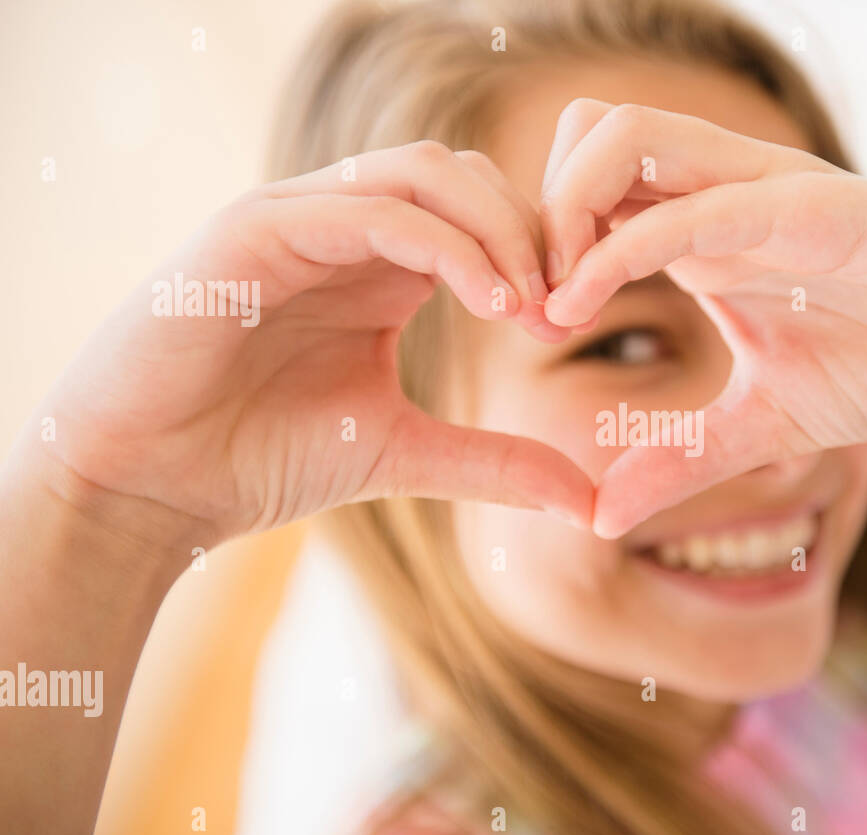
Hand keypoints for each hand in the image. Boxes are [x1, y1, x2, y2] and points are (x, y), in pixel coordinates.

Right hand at [32, 141, 592, 548]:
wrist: (151, 487)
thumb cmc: (261, 460)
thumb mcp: (402, 453)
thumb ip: (492, 463)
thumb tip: (586, 501)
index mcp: (381, 265)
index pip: (482, 212)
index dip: (541, 253)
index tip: (575, 324)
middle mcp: (344, 229)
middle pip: (466, 175)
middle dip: (532, 232)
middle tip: (566, 310)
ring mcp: (297, 219)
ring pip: (424, 173)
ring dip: (496, 229)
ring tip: (532, 306)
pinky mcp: (254, 230)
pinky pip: (367, 208)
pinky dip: (442, 243)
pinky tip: (487, 299)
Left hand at [537, 100, 866, 537]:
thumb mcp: (764, 425)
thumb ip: (682, 460)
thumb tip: (600, 518)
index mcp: (705, 233)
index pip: (585, 194)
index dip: (535, 246)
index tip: (521, 324)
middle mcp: (721, 195)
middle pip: (582, 140)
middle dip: (530, 215)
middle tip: (524, 303)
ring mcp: (763, 192)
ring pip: (621, 137)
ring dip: (563, 211)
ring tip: (556, 301)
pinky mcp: (812, 207)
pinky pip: (698, 204)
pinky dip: (624, 246)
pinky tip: (582, 302)